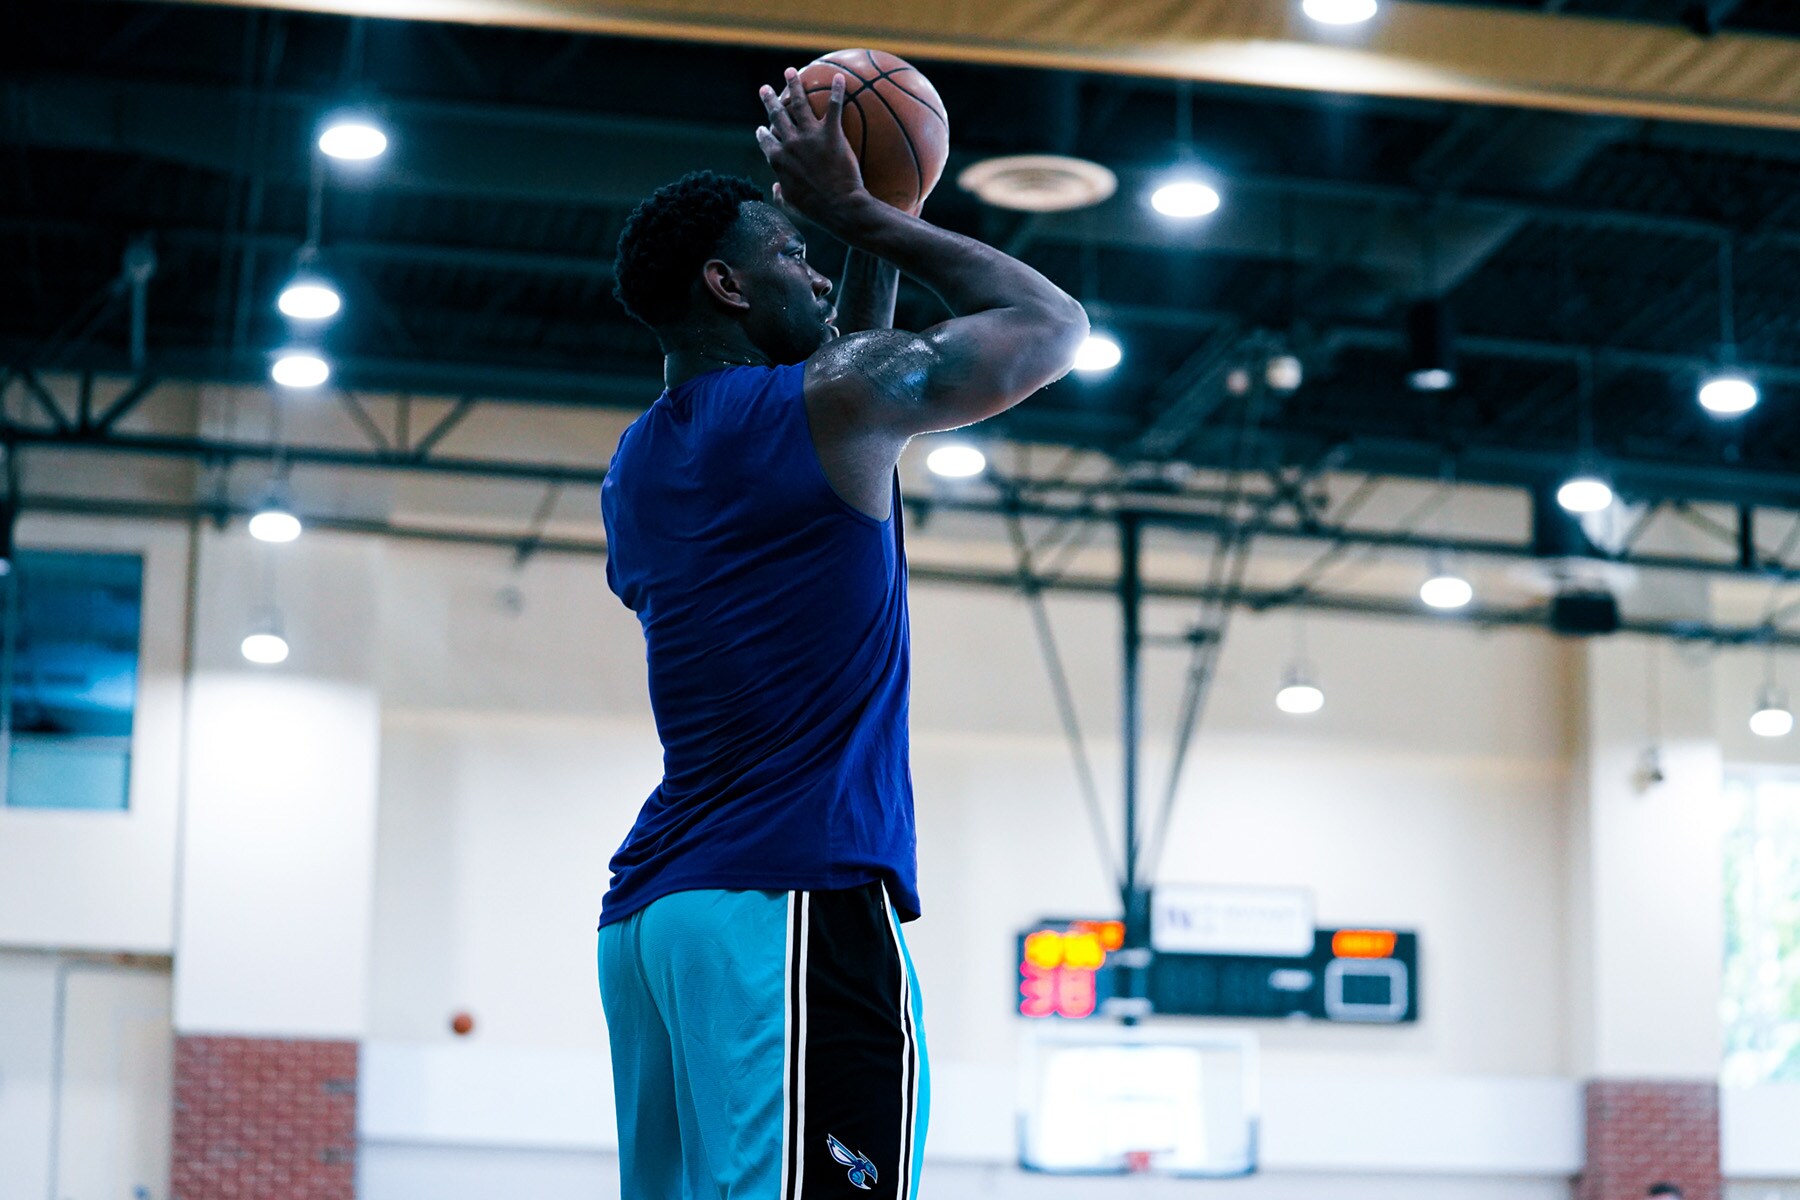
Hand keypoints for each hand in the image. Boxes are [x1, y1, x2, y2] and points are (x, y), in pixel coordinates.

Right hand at [756, 68, 870, 232]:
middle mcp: (790, 144)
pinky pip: (834, 107)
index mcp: (778, 161)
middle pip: (777, 116)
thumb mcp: (792, 207)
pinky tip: (838, 77)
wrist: (840, 208)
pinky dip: (836, 90)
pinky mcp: (831, 134)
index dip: (763, 134)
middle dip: (770, 100)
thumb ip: (781, 196)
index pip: (766, 142)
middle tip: (766, 88)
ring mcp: (810, 137)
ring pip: (799, 103)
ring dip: (793, 85)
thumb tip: (776, 188)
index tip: (762, 128)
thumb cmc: (817, 212)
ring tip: (790, 71)